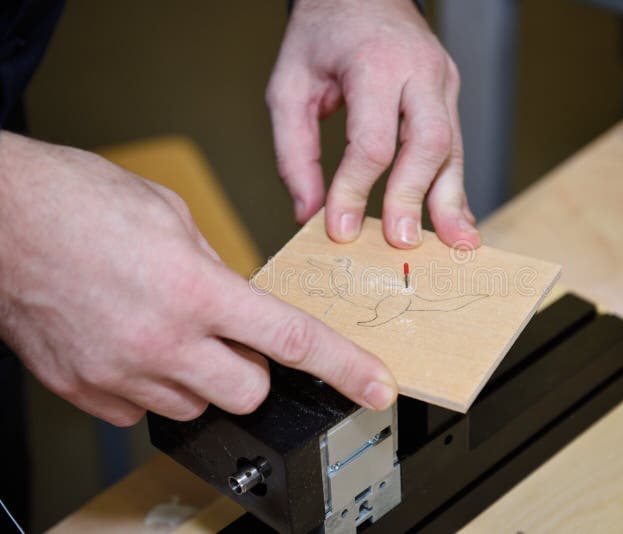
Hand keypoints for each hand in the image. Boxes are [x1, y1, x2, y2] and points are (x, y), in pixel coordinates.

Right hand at [0, 132, 396, 425]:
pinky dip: (153, 384)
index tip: (374, 387)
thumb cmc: (76, 202)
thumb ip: (215, 268)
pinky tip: (134, 344)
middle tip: (232, 336)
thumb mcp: (170, 216)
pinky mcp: (86, 391)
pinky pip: (145, 408)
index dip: (344, 369)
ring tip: (170, 329)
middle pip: (250, 391)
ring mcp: (121, 373)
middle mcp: (161, 341)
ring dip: (202, 375)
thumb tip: (236, 302)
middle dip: (255, 369)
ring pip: (197, 404)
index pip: (291, 340)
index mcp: (195, 289)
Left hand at [267, 0, 479, 248]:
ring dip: (450, 201)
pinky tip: (458, 220)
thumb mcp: (289, 87)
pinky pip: (456, 147)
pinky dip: (454, 187)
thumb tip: (308, 211)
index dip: (355, 191)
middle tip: (400, 242)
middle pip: (427, 144)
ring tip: (454, 245)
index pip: (372, 142)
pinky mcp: (451, 94)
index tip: (339, 230)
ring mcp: (443, 82)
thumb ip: (294, 151)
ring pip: (453, 149)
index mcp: (374, 64)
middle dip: (412, 198)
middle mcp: (419, 71)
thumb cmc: (323, 37)